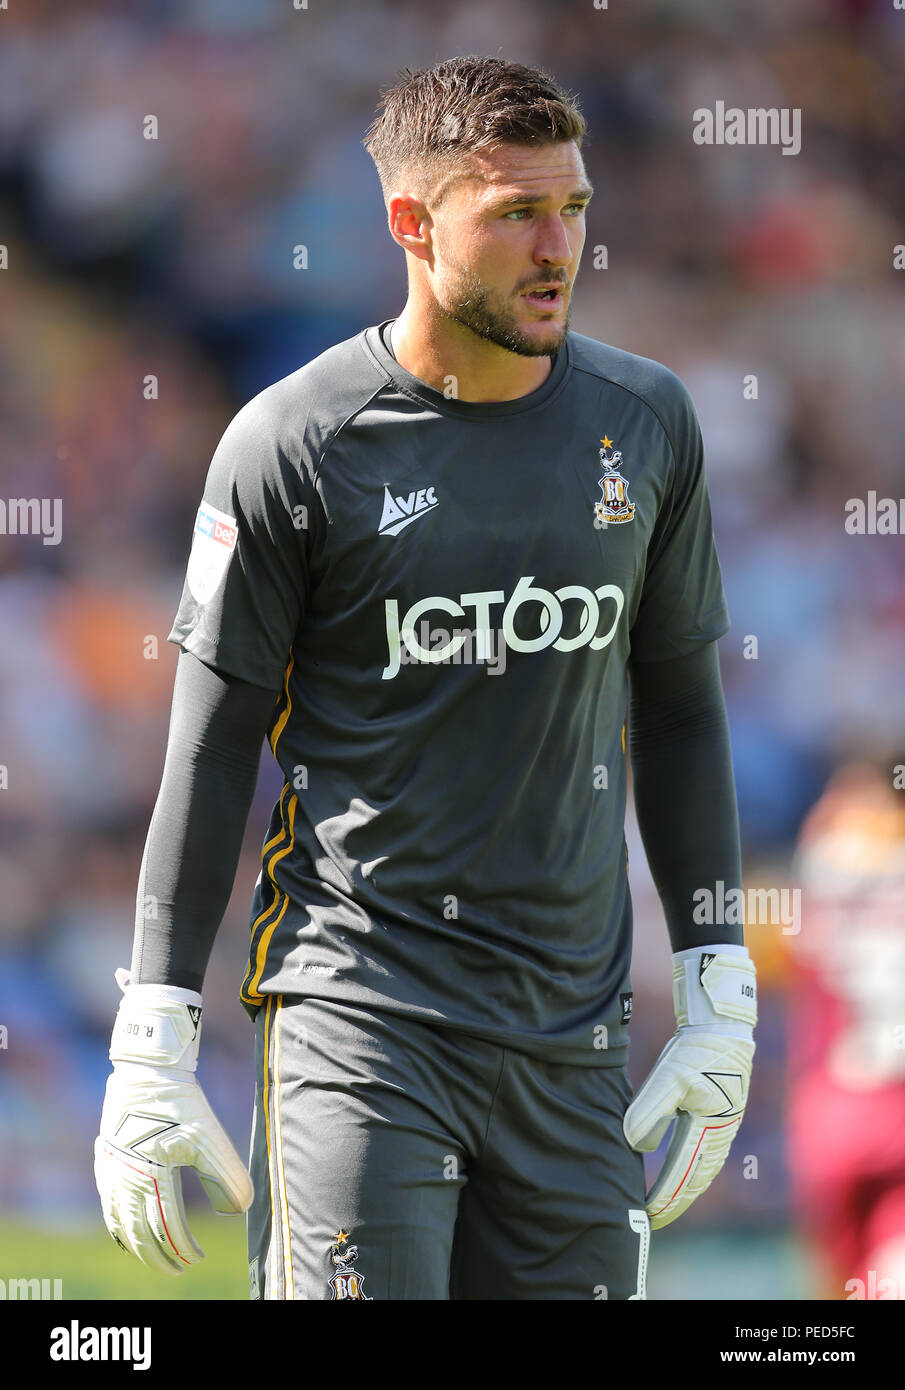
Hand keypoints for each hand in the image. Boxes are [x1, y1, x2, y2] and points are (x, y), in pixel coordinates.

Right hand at [94, 969, 253, 1274]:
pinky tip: (129, 1232)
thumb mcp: (208, 1136)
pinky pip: (108, 1206)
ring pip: (120, 1224)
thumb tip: (237, 1210)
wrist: (147, 1069)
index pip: (166, 1227)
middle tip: (177, 1271)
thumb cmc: (179, 1102)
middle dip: (158, 1257)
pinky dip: (119, 1227)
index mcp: (149, 1175)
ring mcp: (110, 1172)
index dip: (182, 1248)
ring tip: (154, 1258)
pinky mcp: (105, 1161)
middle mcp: (124, 1179)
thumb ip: (226, 1175)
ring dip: (137, 1246)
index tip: (196, 1259)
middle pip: (139, 1234)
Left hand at [623, 948, 755, 1229]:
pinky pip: (704, 1152)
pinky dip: (692, 1168)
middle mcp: (719, 1133)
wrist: (723, 1025)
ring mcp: (722, 1125)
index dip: (665, 1198)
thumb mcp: (670, 1077)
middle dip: (675, 1200)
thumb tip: (632, 1144)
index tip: (647, 1216)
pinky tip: (680, 1170)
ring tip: (665, 1204)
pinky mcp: (718, 1114)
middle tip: (653, 1220)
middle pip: (696, 1179)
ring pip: (703, 1168)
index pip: (683, 1175)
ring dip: (685, 1187)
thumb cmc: (698, 1050)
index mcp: (709, 1129)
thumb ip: (650, 1111)